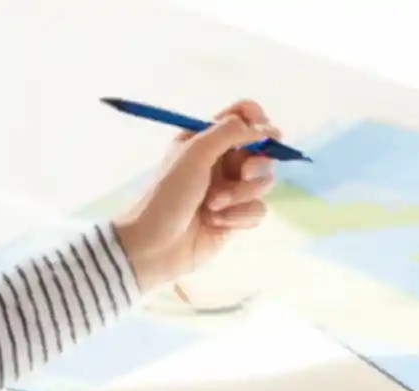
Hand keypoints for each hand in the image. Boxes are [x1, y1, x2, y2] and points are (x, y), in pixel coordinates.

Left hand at [111, 100, 280, 289]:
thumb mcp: (194, 153)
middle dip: (256, 164)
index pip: (242, 116)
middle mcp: (221, 162)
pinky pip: (257, 210)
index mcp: (206, 140)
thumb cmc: (167, 195)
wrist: (153, 245)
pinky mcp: (235, 218)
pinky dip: (239, 216)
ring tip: (214, 205)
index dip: (257, 121)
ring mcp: (230, 190)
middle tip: (243, 173)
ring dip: (241, 194)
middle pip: (262, 151)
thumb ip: (230, 132)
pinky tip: (216, 223)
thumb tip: (264, 127)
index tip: (266, 132)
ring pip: (263, 182)